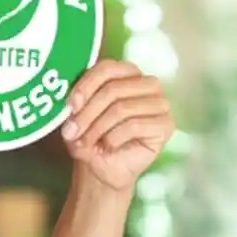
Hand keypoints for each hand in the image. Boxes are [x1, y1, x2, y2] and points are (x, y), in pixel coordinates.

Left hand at [60, 60, 174, 192]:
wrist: (104, 168)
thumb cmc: (92, 137)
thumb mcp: (77, 117)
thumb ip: (75, 105)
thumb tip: (71, 106)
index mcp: (126, 72)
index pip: (107, 68)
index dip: (86, 86)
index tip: (70, 106)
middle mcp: (147, 83)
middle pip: (113, 89)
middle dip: (88, 113)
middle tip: (71, 132)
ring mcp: (160, 103)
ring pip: (122, 108)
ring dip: (97, 128)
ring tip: (84, 143)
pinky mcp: (166, 124)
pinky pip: (135, 125)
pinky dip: (114, 138)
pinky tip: (108, 146)